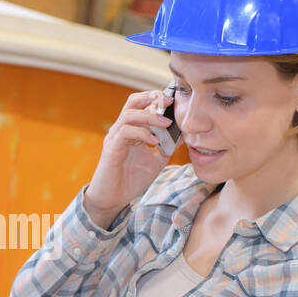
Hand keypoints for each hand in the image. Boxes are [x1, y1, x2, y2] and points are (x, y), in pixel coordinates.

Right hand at [83, 88, 175, 223]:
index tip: (175, 101)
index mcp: (132, 129)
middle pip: (133, 101)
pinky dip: (142, 133)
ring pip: (130, 114)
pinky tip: (154, 141)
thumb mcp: (156, 160)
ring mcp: (115, 137)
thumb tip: (185, 133)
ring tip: (166, 123)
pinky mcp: (111, 148)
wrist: (113, 198)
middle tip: (170, 101)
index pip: (142, 104)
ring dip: (150, 116)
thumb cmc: (131, 179)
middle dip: (152, 97)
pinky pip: (125, 132)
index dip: (157, 99)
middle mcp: (122, 129)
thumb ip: (168, 146)